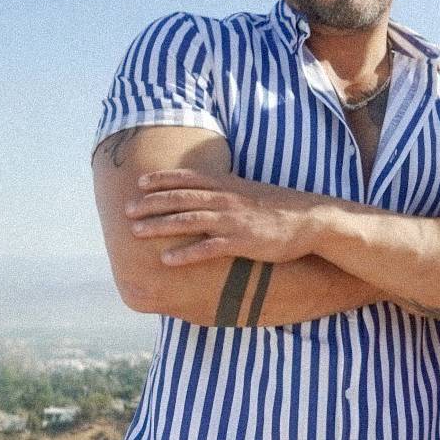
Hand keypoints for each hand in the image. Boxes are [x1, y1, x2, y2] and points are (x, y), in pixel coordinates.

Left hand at [125, 169, 322, 266]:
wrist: (312, 220)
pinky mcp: (242, 242)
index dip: (163, 179)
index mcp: (229, 185)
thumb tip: (213, 196)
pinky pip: (208, 248)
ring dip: (160, 226)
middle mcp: (226, 199)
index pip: (189, 178)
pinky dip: (185, 254)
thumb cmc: (283, 208)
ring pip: (188, 220)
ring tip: (136, 232)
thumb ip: (230, 192)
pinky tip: (166, 261)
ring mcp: (233, 221)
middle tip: (127, 209)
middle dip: (151, 203)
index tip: (140, 182)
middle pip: (181, 198)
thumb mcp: (253, 193)